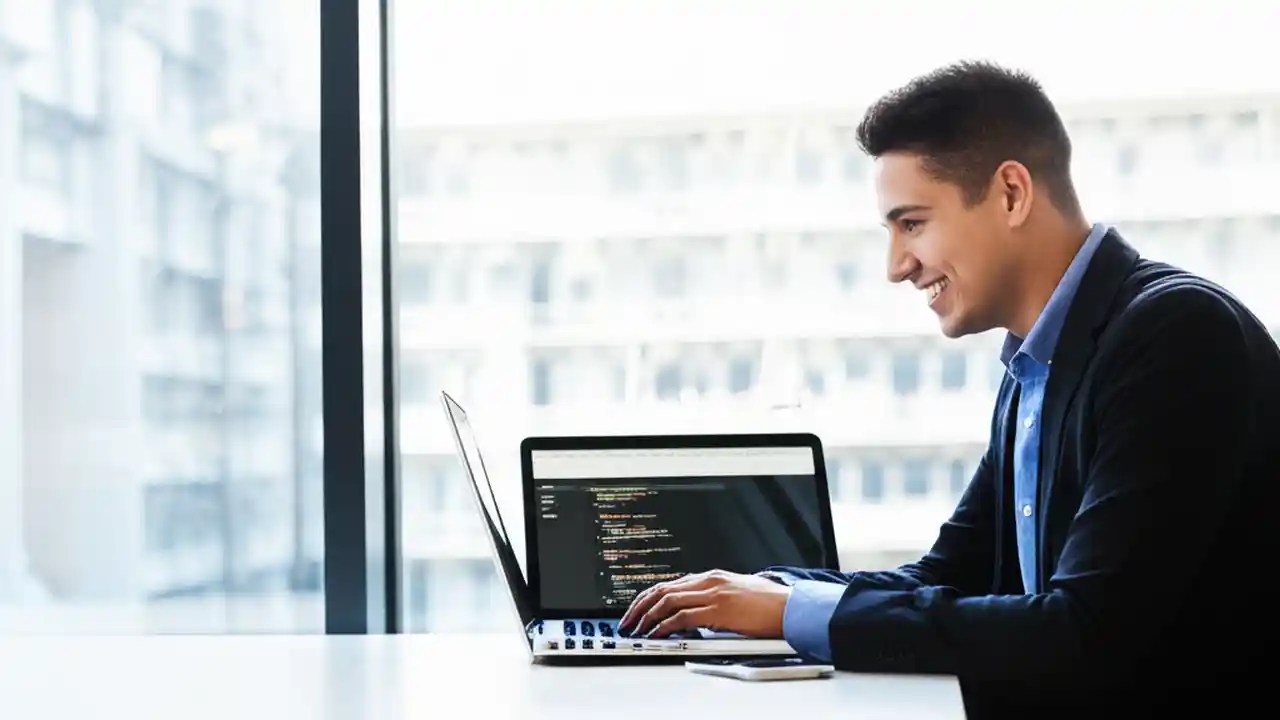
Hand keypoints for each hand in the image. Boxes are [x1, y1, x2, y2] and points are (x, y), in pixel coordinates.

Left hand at [618, 569, 791, 638]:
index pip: (670, 583)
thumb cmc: (768, 603)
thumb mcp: (736, 593)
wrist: (790, 607)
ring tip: (637, 629)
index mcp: (712, 576)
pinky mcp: (719, 610)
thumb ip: (714, 598)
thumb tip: (696, 612)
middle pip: (662, 588)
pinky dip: (664, 625)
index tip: (636, 609)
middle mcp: (709, 581)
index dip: (649, 597)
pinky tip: (656, 634)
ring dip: (647, 616)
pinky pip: (682, 616)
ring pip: (667, 600)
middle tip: (627, 620)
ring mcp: (713, 594)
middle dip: (640, 605)